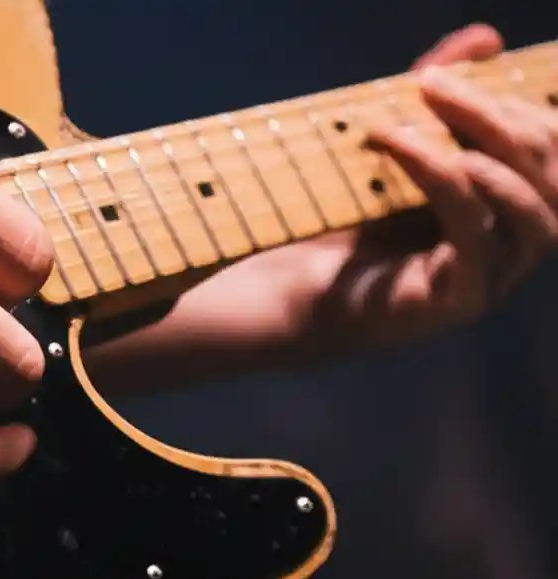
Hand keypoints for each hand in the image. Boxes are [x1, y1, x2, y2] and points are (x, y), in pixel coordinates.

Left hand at [308, 24, 556, 347]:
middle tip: (434, 86)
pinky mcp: (459, 301)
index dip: (516, 106)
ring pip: (534, 211)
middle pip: (551, 176)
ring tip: (436, 117)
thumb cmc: (343, 224)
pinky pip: (475, 236)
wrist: (288, 294)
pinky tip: (416, 153)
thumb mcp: (395, 150)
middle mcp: (514, 246)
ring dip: (489, 151)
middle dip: (498, 118)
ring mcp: (493, 278)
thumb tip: (487, 37)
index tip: (447, 76)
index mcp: (511, 209)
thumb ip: (439, 99)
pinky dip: (450, 185)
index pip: (552, 150)